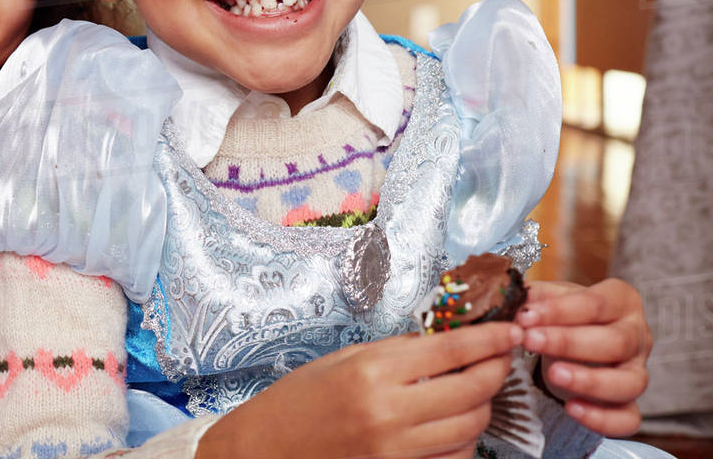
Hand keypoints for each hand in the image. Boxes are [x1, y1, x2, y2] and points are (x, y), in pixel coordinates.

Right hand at [197, 322, 522, 458]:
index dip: (490, 339)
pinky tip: (454, 425)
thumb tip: (443, 341)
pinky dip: (464, 441)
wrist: (266, 449)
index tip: (509, 330)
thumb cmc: (298, 399)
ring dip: (483, 406)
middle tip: (501, 358)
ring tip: (476, 389)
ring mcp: (397, 449)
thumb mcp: (342, 359)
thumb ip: (394, 351)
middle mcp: (390, 411)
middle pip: (472, 390)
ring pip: (471, 428)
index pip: (452, 349)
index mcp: (373, 371)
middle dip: (496, 371)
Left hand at [516, 279, 650, 435]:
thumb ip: (536, 297)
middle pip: (615, 341)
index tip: (525, 316)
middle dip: (569, 342)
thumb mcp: (551, 297)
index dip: (559, 310)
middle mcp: (637, 336)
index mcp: (621, 300)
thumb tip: (516, 301)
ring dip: (589, 380)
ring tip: (553, 375)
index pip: (596, 303)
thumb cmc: (564, 314)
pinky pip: (628, 419)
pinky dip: (602, 418)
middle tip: (530, 341)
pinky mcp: (631, 404)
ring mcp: (637, 372)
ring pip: (629, 382)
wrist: (574, 342)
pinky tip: (571, 408)